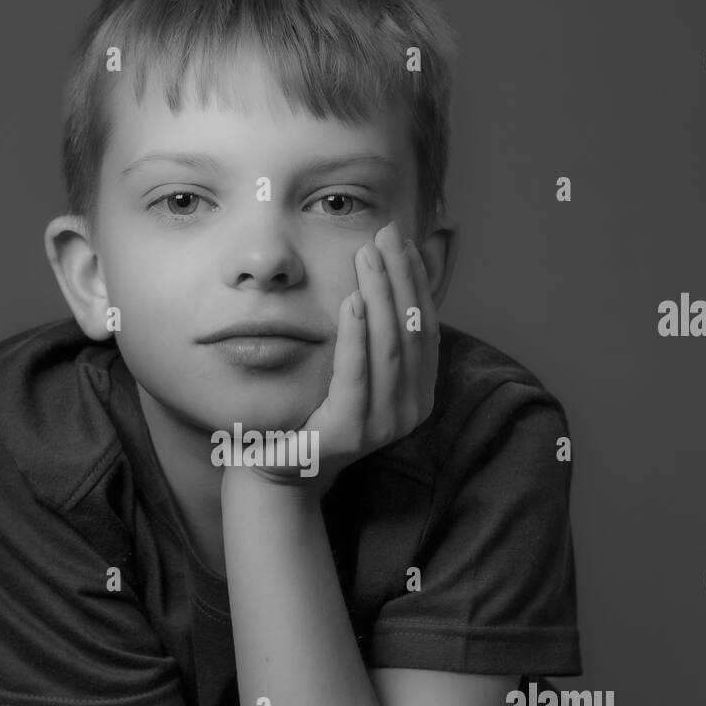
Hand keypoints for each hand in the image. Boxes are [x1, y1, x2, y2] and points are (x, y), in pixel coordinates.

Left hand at [248, 220, 439, 487]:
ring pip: (390, 348)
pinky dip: (357, 336)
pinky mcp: (349, 434)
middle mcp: (410, 411)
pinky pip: (357, 376)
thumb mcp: (354, 367)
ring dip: (381, 296)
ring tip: (368, 258)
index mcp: (418, 394)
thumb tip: (398, 269)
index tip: (403, 243)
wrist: (281, 468)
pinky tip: (354, 301)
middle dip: (401, 278)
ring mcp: (384, 426)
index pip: (425, 328)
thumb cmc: (316, 411)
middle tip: (385, 236)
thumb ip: (376, 329)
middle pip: (411, 332)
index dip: (418, 283)